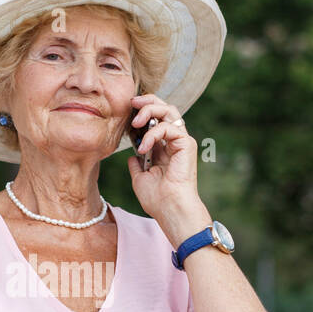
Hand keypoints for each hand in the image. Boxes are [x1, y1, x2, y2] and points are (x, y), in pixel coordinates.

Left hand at [125, 93, 209, 243]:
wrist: (170, 210)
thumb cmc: (157, 199)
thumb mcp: (139, 178)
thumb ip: (136, 164)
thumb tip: (130, 155)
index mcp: (164, 147)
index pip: (155, 118)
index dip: (141, 111)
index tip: (125, 113)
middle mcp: (174, 141)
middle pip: (165, 108)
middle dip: (147, 101)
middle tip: (131, 103)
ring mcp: (182, 141)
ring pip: (170, 111)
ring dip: (150, 111)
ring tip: (136, 123)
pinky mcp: (187, 144)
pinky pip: (169, 127)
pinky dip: (154, 133)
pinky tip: (144, 148)